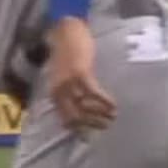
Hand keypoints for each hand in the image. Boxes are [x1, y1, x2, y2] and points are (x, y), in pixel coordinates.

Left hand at [45, 18, 115, 132]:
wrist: (67, 32)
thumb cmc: (68, 53)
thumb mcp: (63, 75)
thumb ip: (69, 90)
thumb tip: (82, 107)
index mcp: (54, 92)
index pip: (64, 119)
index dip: (78, 129)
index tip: (91, 135)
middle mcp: (59, 90)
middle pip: (75, 117)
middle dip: (91, 125)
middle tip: (106, 126)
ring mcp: (68, 82)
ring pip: (84, 107)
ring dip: (100, 115)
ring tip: (113, 117)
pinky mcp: (79, 72)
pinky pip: (93, 93)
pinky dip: (104, 102)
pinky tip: (114, 106)